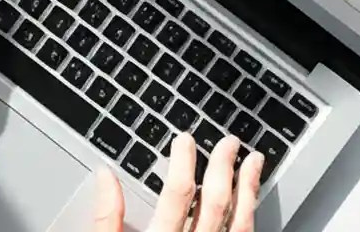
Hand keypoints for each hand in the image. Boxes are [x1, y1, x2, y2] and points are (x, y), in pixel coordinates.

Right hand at [93, 133, 263, 231]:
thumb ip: (106, 218)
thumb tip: (106, 176)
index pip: (178, 194)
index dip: (183, 162)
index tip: (185, 139)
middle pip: (215, 203)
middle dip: (224, 167)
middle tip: (229, 142)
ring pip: (240, 221)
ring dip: (248, 188)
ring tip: (254, 162)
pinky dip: (252, 214)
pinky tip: (253, 200)